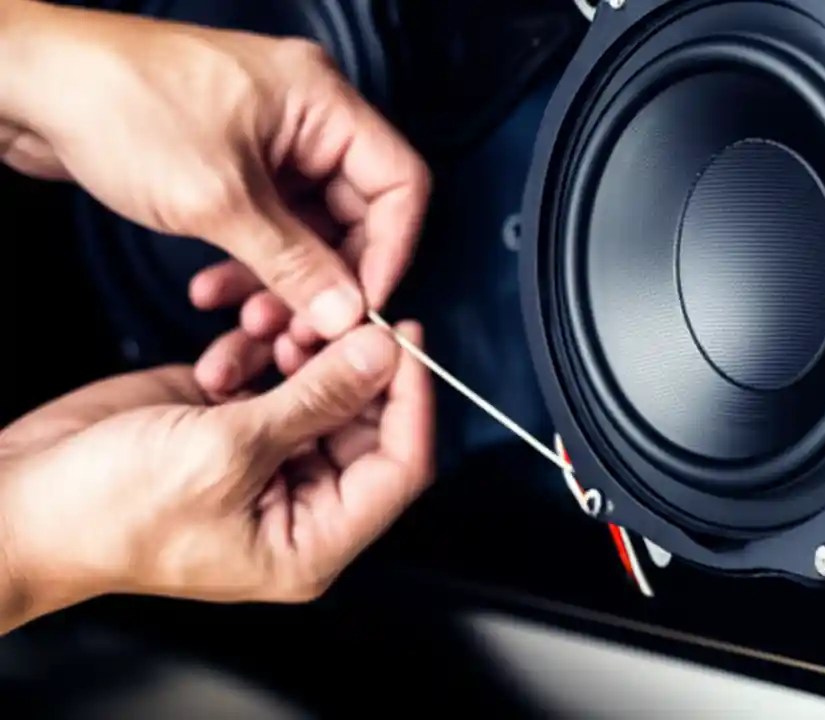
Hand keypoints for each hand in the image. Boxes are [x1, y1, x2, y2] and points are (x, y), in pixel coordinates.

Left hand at [0, 0, 429, 344]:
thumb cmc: (116, 105)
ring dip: (284, 284)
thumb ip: (293, 263)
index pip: (398, 183)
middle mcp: (306, 119)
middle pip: (355, 215)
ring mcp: (270, 142)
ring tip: (249, 324)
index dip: (389, 252)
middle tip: (300, 331)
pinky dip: (251, 266)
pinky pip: (269, 227)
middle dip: (327, 280)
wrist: (26, 85)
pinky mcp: (235, 164)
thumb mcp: (219, 199)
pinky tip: (216, 293)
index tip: (362, 308)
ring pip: (309, 231)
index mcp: (321, 102)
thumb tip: (348, 314)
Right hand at [0, 322, 432, 632]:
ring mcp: (266, 461)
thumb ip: (316, 398)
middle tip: (335, 315)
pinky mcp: (232, 424)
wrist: (22, 496)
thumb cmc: (111, 510)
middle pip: (366, 424)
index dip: (412, 402)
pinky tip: (226, 353)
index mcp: (312, 540)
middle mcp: (299, 504)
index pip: (401, 468)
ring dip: (301, 352)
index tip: (408, 340)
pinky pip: (273, 378)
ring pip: (321, 392)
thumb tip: (384, 354)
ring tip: (271, 328)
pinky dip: (256, 354)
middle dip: (351, 367)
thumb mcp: (228, 449)